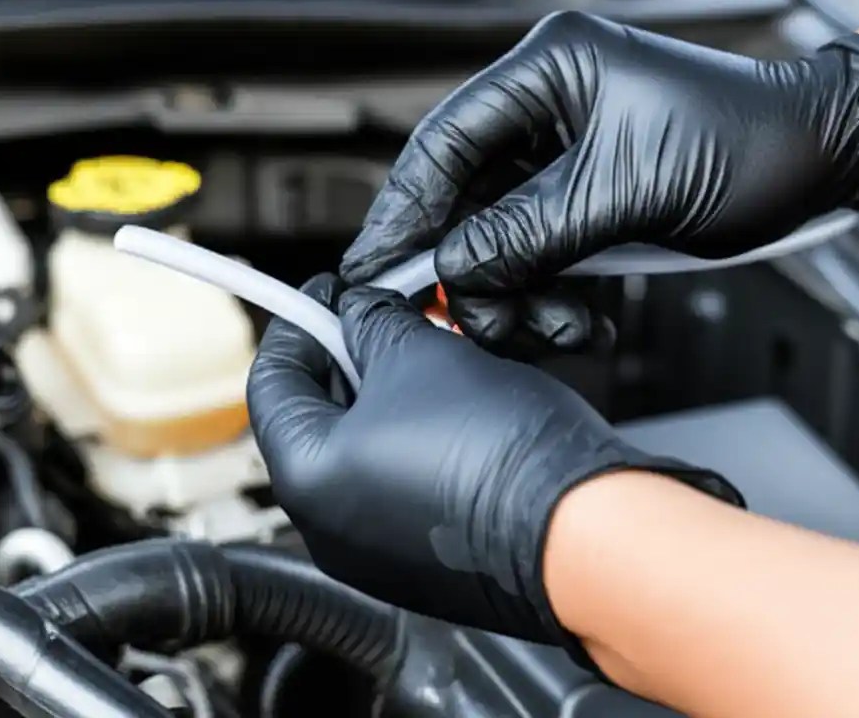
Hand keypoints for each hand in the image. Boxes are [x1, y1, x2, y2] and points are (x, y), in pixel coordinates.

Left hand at [246, 275, 741, 662]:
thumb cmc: (503, 455)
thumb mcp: (420, 353)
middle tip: (386, 318)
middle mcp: (328, 528)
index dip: (299, 323)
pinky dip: (417, 440)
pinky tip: (458, 408)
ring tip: (432, 356)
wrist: (588, 534)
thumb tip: (358, 310)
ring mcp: (375, 553)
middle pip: (315, 418)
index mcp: (306, 478)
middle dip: (351, 357)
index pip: (270, 382)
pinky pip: (400, 487)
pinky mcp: (425, 565)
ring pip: (362, 451)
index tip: (327, 293)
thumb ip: (371, 322)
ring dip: (389, 396)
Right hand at [340, 11, 858, 357]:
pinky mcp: (586, 195)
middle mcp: (548, 106)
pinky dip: (549, 293)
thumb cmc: (747, 144)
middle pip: (467, 197)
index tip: (378, 266)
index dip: (405, 210)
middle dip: (470, 268)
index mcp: (548, 71)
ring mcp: (567, 153)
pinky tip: (575, 320)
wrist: (823, 160)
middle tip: (469, 320)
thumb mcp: (623, 194)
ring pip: (500, 235)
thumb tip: (452, 269)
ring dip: (516, 293)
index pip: (445, 142)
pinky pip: (540, 251)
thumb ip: (526, 234)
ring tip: (551, 328)